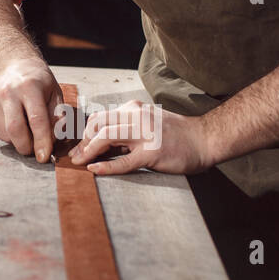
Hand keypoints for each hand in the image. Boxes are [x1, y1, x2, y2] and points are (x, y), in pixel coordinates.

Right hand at [0, 58, 62, 161]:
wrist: (12, 66)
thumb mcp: (55, 93)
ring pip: (6, 134)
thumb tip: (54, 139)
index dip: (41, 141)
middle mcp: (8, 92)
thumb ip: (58, 116)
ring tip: (27, 129)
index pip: (36, 119)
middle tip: (35, 150)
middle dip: (26, 147)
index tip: (44, 156)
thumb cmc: (38, 82)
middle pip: (15, 129)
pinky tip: (16, 122)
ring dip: (19, 141)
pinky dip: (9, 135)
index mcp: (30, 86)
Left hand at [68, 100, 212, 175]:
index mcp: (134, 109)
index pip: (100, 117)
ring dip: (88, 150)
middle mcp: (137, 117)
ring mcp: (145, 134)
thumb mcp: (148, 124)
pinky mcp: (152, 153)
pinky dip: (106, 166)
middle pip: (98, 124)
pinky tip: (94, 170)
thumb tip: (99, 145)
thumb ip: (126, 131)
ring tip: (78, 162)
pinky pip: (123, 161)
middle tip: (74, 156)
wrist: (204, 140)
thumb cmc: (176, 136)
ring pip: (106, 137)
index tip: (77, 146)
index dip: (84, 132)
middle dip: (81, 141)